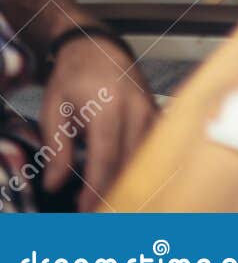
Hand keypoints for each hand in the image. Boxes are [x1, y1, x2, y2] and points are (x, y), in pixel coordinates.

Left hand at [38, 35, 156, 210]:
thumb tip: (55, 184)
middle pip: (129, 161)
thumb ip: (57, 148)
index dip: (97, 188)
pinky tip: (128, 181)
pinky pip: (153, 146)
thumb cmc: (74, 77)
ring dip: (128, 181)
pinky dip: (141, 166)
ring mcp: (152, 111)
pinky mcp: (157, 113)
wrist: (98, 47)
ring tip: (110, 203)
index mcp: (108, 108)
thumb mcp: (54, 110)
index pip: (106, 158)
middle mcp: (136, 110)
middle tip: (96, 215)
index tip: (86, 211)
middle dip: (113, 191)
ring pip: (145, 156)